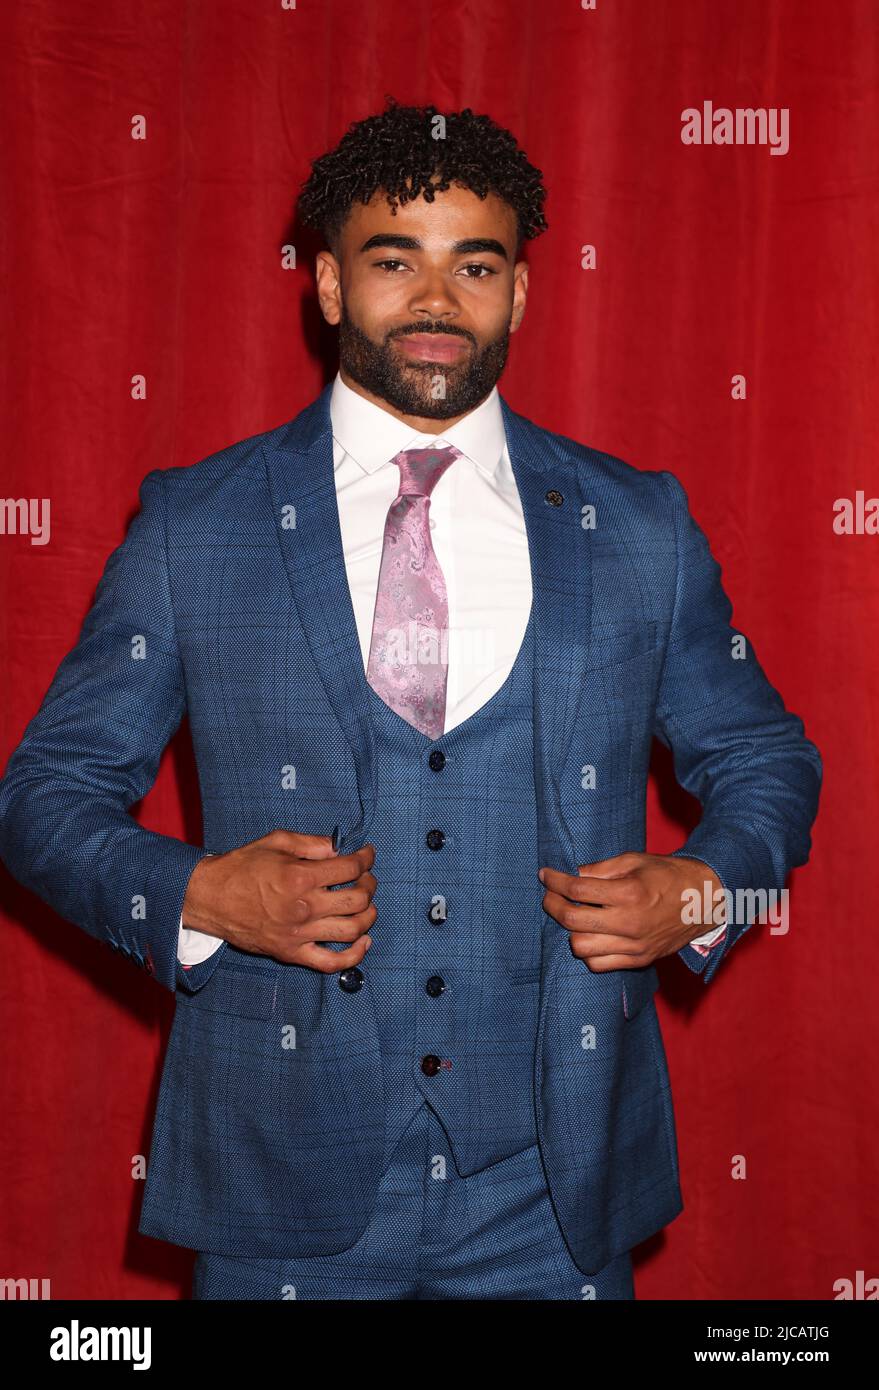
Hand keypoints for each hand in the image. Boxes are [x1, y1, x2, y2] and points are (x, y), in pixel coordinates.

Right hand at [181, 829, 376, 970]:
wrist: (210, 898)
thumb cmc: (241, 867)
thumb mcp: (275, 841)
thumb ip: (311, 843)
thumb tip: (339, 847)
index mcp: (301, 877)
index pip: (350, 868)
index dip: (366, 858)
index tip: (367, 854)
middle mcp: (304, 907)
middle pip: (358, 899)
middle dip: (370, 885)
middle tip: (366, 878)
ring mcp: (299, 934)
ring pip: (352, 930)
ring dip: (368, 916)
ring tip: (366, 905)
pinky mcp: (292, 953)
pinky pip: (331, 963)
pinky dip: (354, 955)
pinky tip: (363, 941)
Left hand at [538, 851, 723, 970]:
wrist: (704, 900)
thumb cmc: (668, 875)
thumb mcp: (635, 860)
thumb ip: (600, 869)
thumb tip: (571, 875)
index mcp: (630, 893)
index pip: (577, 890)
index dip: (555, 881)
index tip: (545, 875)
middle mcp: (630, 922)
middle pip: (572, 920)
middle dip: (552, 905)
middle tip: (550, 895)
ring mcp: (634, 945)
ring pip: (581, 948)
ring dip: (569, 931)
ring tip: (571, 916)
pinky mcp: (639, 960)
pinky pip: (599, 965)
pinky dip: (587, 952)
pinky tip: (589, 934)